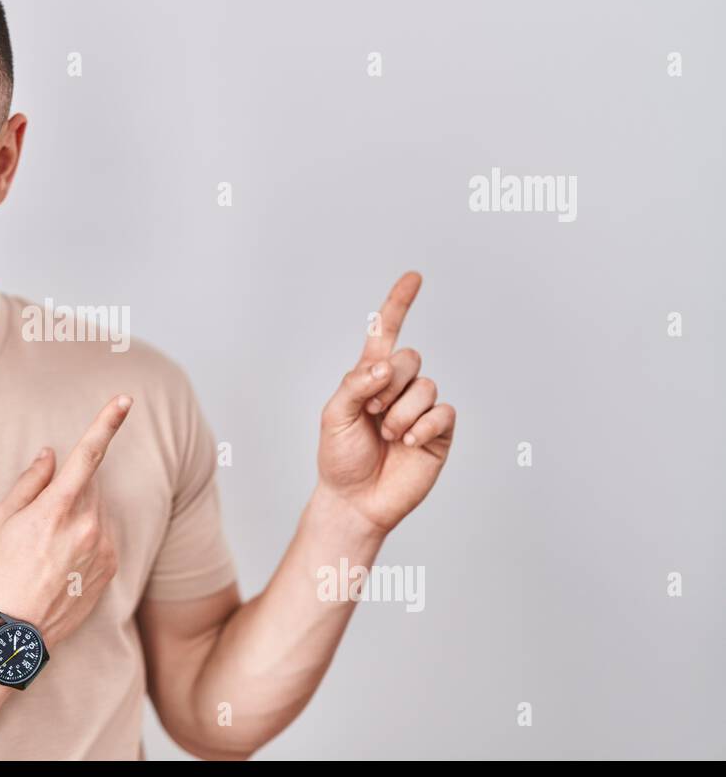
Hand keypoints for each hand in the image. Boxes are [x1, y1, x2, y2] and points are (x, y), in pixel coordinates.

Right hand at [0, 394, 131, 647]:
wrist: (16, 628)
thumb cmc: (1, 570)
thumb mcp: (3, 518)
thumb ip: (31, 480)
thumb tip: (52, 454)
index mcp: (58, 508)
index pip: (88, 454)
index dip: (106, 423)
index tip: (124, 400)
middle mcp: (88, 525)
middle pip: (90, 485)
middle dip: (71, 490)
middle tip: (43, 519)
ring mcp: (104, 547)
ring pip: (98, 510)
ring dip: (80, 516)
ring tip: (50, 548)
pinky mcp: (113, 566)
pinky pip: (105, 536)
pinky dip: (89, 539)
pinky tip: (64, 562)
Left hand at [317, 271, 455, 535]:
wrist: (355, 500)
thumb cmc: (339, 457)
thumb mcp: (333, 416)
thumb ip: (354, 384)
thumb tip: (384, 366)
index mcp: (369, 377)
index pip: (386, 334)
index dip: (399, 304)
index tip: (414, 277)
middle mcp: (398, 388)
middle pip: (409, 357)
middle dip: (388, 384)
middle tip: (372, 413)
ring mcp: (421, 409)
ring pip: (426, 386)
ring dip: (401, 413)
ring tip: (386, 436)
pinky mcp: (439, 432)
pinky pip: (443, 412)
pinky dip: (422, 427)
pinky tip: (407, 444)